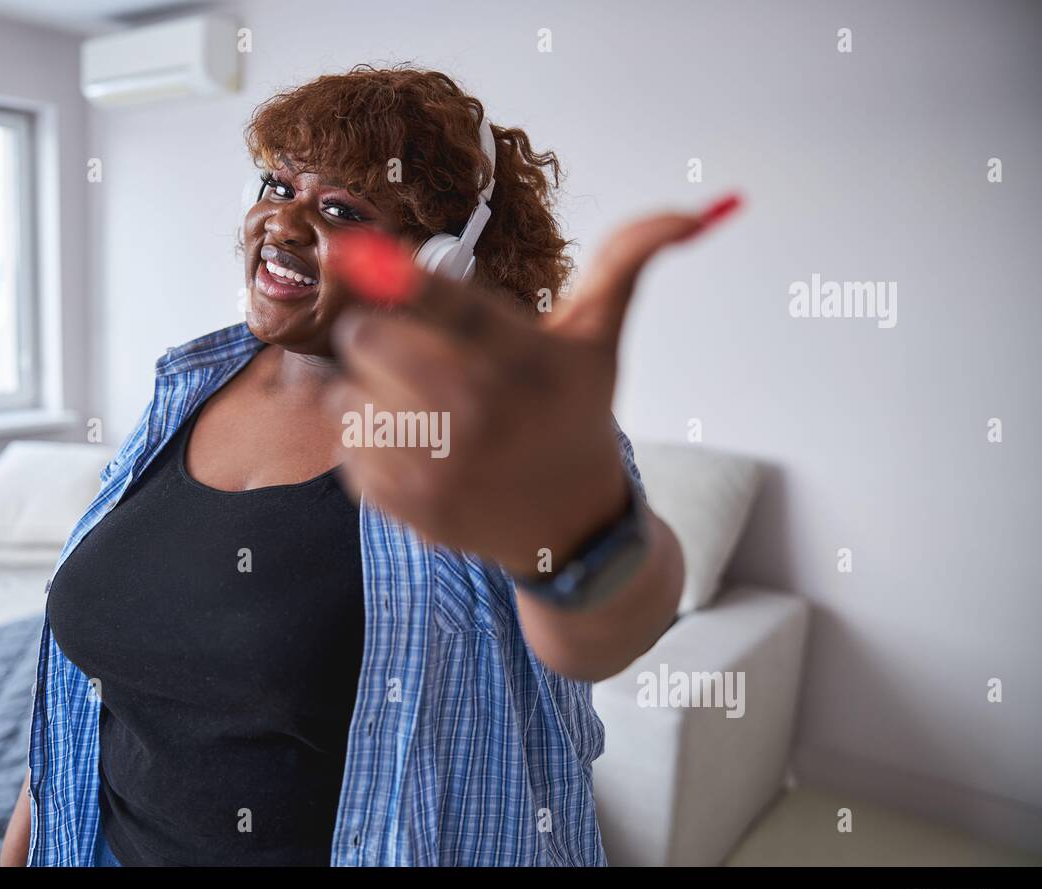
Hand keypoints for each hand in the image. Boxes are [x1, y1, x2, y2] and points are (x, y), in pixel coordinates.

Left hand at [325, 195, 739, 577]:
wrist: (571, 526)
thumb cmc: (575, 413)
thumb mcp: (599, 338)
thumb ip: (628, 262)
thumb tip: (693, 210)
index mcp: (523, 359)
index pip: (445, 301)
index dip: (395, 271)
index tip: (350, 247)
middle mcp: (480, 412)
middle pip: (369, 337)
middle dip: (383, 332)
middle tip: (414, 348)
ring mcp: (439, 464)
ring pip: (349, 393)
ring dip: (371, 390)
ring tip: (421, 402)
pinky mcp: (408, 503)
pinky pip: (348, 446)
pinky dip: (368, 440)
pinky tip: (414, 444)